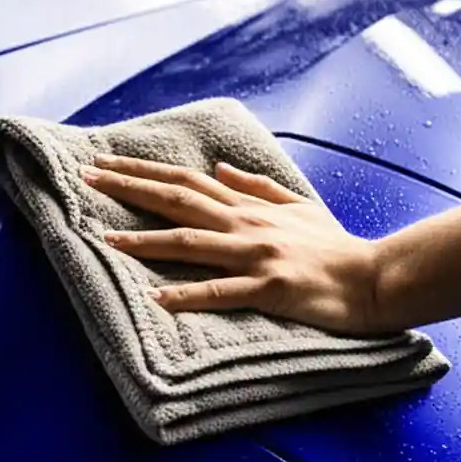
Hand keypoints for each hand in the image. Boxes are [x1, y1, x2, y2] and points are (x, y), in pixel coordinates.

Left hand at [81, 154, 382, 334]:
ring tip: (106, 238)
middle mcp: (245, 224)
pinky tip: (157, 298)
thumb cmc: (335, 246)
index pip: (185, 181)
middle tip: (86, 178)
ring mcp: (255, 255)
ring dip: (145, 240)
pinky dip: (187, 294)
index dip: (142, 171)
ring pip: (190, 243)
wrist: (373, 277)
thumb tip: (217, 166)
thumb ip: (255, 185)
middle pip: (177, 201)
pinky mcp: (268, 287)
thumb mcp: (296, 205)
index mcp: (248, 206)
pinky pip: (221, 291)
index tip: (104, 163)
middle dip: (129, 188)